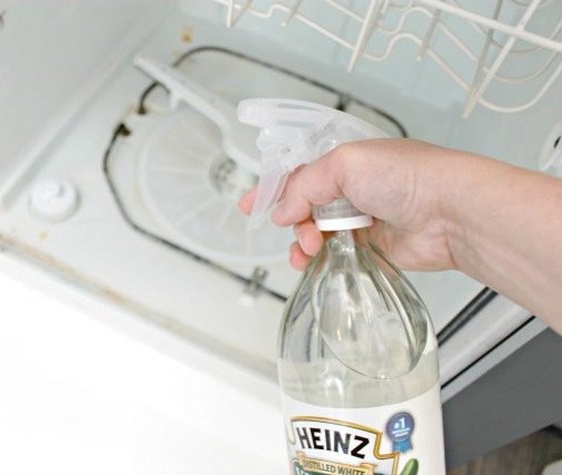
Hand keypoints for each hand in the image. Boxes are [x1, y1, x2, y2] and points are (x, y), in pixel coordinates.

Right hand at [240, 139, 462, 270]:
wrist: (450, 213)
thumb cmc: (408, 176)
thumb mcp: (344, 165)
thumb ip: (304, 186)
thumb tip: (281, 211)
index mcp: (345, 162)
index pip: (300, 174)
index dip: (274, 190)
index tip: (250, 205)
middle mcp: (352, 190)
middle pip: (303, 207)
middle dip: (292, 219)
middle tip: (297, 228)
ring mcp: (360, 219)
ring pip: (315, 233)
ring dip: (302, 242)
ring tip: (307, 248)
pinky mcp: (370, 247)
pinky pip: (333, 254)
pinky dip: (319, 259)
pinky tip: (312, 261)